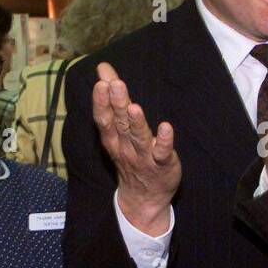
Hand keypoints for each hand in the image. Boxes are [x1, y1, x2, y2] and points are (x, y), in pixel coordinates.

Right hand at [93, 62, 179, 234]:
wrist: (144, 198)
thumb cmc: (131, 155)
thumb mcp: (117, 128)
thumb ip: (112, 99)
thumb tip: (103, 69)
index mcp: (113, 137)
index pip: (104, 117)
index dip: (101, 101)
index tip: (101, 82)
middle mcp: (125, 146)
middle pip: (120, 124)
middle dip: (116, 104)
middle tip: (114, 84)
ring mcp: (143, 156)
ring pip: (138, 138)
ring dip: (136, 123)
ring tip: (134, 107)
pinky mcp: (162, 163)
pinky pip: (162, 152)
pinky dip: (163, 141)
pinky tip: (166, 127)